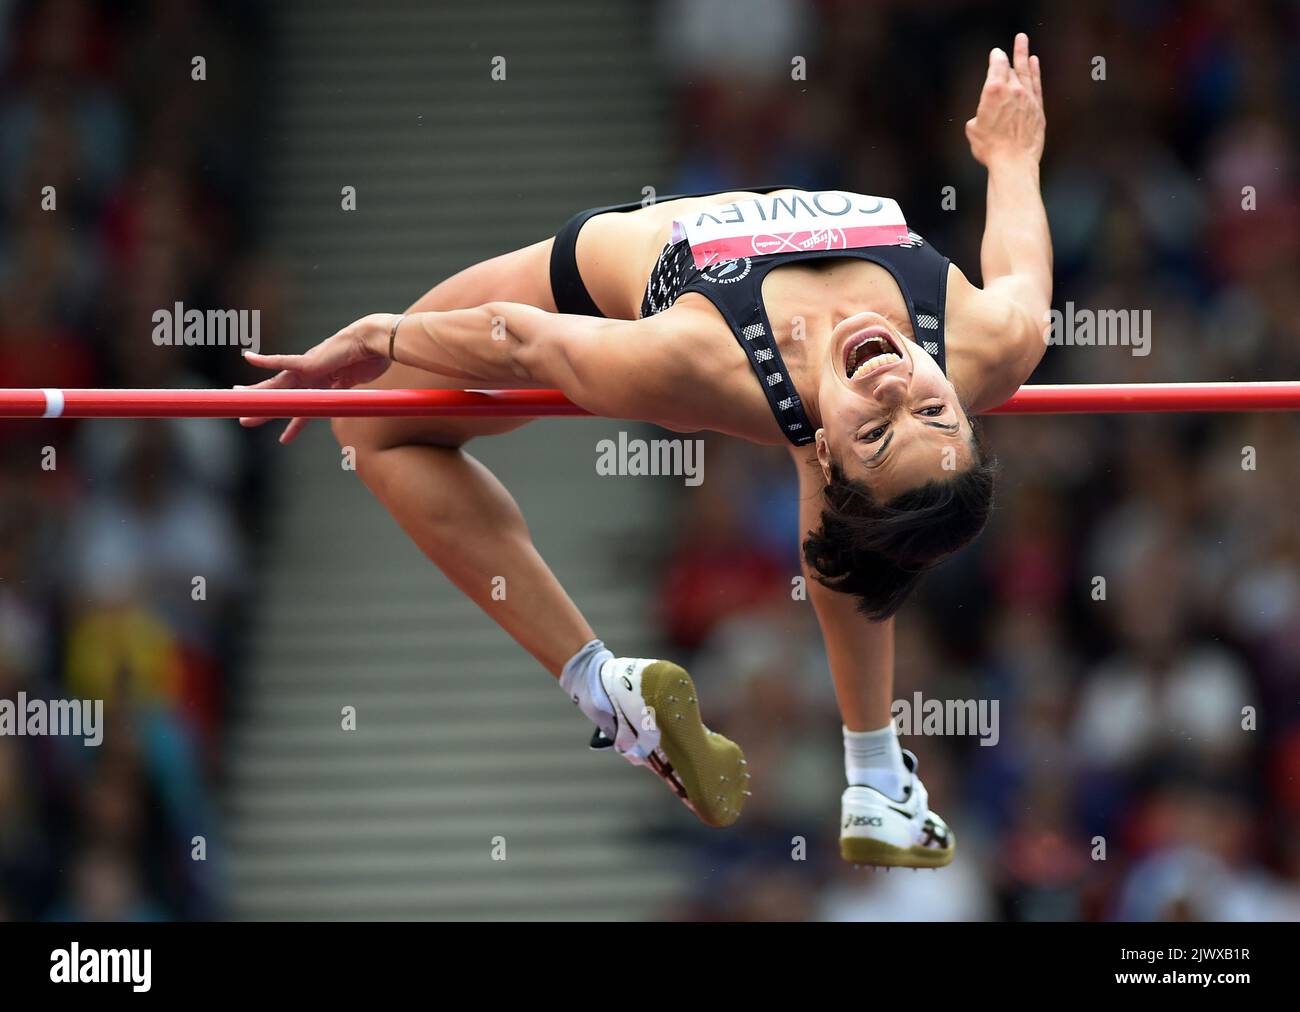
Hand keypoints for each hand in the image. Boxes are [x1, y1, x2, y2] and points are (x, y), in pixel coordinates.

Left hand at [239, 313, 394, 442]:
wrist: (375, 343)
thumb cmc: (372, 359)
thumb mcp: (357, 385)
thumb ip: (350, 393)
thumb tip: (360, 404)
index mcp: (323, 383)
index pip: (303, 406)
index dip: (293, 422)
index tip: (285, 436)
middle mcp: (311, 377)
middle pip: (282, 396)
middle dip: (263, 409)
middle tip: (244, 419)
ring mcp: (308, 369)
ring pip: (276, 385)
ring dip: (258, 394)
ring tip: (239, 401)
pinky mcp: (308, 361)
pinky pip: (283, 361)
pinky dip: (266, 360)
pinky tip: (249, 357)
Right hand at [965, 32, 1044, 169]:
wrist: (1013, 161)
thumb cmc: (990, 149)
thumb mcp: (973, 130)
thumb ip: (978, 116)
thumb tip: (981, 118)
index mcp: (993, 91)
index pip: (997, 65)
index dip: (996, 57)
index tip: (996, 53)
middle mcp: (1012, 90)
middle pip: (1011, 68)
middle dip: (1008, 57)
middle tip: (1010, 45)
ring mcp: (1027, 98)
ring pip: (1025, 71)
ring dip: (1023, 54)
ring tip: (1023, 41)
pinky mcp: (1037, 108)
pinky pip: (1036, 84)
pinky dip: (1035, 72)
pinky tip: (1033, 62)